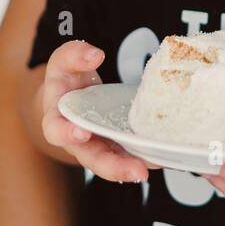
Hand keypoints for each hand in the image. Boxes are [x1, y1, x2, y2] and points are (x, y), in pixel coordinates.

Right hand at [40, 40, 160, 182]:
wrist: (75, 96)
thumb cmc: (66, 81)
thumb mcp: (63, 63)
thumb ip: (73, 55)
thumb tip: (94, 55)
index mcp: (59, 120)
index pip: (56, 131)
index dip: (67, 134)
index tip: (81, 132)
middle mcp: (80, 142)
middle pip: (94, 159)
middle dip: (114, 167)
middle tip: (136, 170)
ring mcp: (103, 147)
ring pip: (118, 163)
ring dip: (136, 168)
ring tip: (157, 165)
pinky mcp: (122, 146)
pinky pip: (135, 154)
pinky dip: (151, 156)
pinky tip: (168, 154)